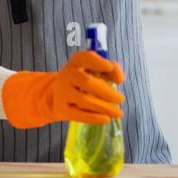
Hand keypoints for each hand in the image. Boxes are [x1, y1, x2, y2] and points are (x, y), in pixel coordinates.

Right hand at [1, 49, 125, 128]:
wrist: (56, 95)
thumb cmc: (82, 79)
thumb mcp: (93, 69)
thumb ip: (110, 69)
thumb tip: (119, 80)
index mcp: (76, 62)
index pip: (85, 58)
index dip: (98, 62)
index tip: (110, 67)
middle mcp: (67, 75)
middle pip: (87, 82)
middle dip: (106, 92)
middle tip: (121, 99)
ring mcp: (62, 92)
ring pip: (84, 100)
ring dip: (104, 107)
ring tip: (118, 113)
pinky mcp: (62, 109)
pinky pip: (78, 115)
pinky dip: (94, 118)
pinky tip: (106, 119)